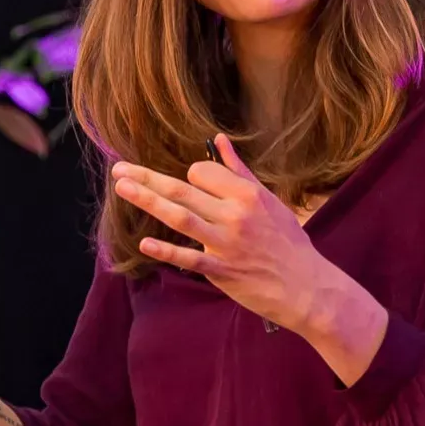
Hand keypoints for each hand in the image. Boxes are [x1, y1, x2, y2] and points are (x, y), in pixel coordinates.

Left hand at [112, 134, 335, 333]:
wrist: (306, 286)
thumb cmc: (287, 241)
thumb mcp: (268, 200)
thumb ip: (238, 170)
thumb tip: (218, 139)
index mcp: (246, 194)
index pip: (201, 172)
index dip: (190, 176)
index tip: (191, 186)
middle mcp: (234, 214)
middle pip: (182, 190)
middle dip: (146, 178)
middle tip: (118, 170)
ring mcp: (226, 243)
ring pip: (180, 217)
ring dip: (148, 201)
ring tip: (122, 188)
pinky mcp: (222, 270)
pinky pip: (189, 257)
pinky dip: (166, 250)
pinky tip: (144, 243)